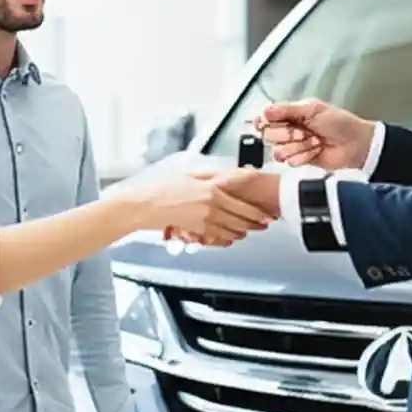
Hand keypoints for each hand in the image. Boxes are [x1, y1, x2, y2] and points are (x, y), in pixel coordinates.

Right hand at [120, 173, 273, 243]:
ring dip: (245, 230)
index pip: (243, 200)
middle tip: (265, 222)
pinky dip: (229, 238)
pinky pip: (220, 237)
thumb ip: (211, 176)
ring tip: (251, 229)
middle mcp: (212, 205)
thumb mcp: (189, 173)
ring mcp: (205, 220)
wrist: (144, 204)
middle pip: (243, 217)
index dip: (257, 207)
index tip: (267, 209)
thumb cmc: (163, 187)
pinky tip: (232, 236)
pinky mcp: (197, 230)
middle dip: (256, 221)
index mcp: (212, 189)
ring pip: (234, 229)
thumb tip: (228, 176)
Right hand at [254, 98, 374, 169]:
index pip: (265, 118)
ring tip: (314, 140)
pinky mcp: (300, 160)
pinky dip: (304, 156)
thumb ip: (287, 109)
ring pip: (278, 151)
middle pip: (269, 135)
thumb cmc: (340, 123)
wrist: (356, 144)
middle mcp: (289, 129)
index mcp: (290, 113)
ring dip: (298, 146)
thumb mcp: (313, 109)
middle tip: (303, 130)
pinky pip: (291, 161)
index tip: (270, 121)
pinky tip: (316, 150)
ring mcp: (293, 146)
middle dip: (287, 134)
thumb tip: (266, 110)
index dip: (264, 122)